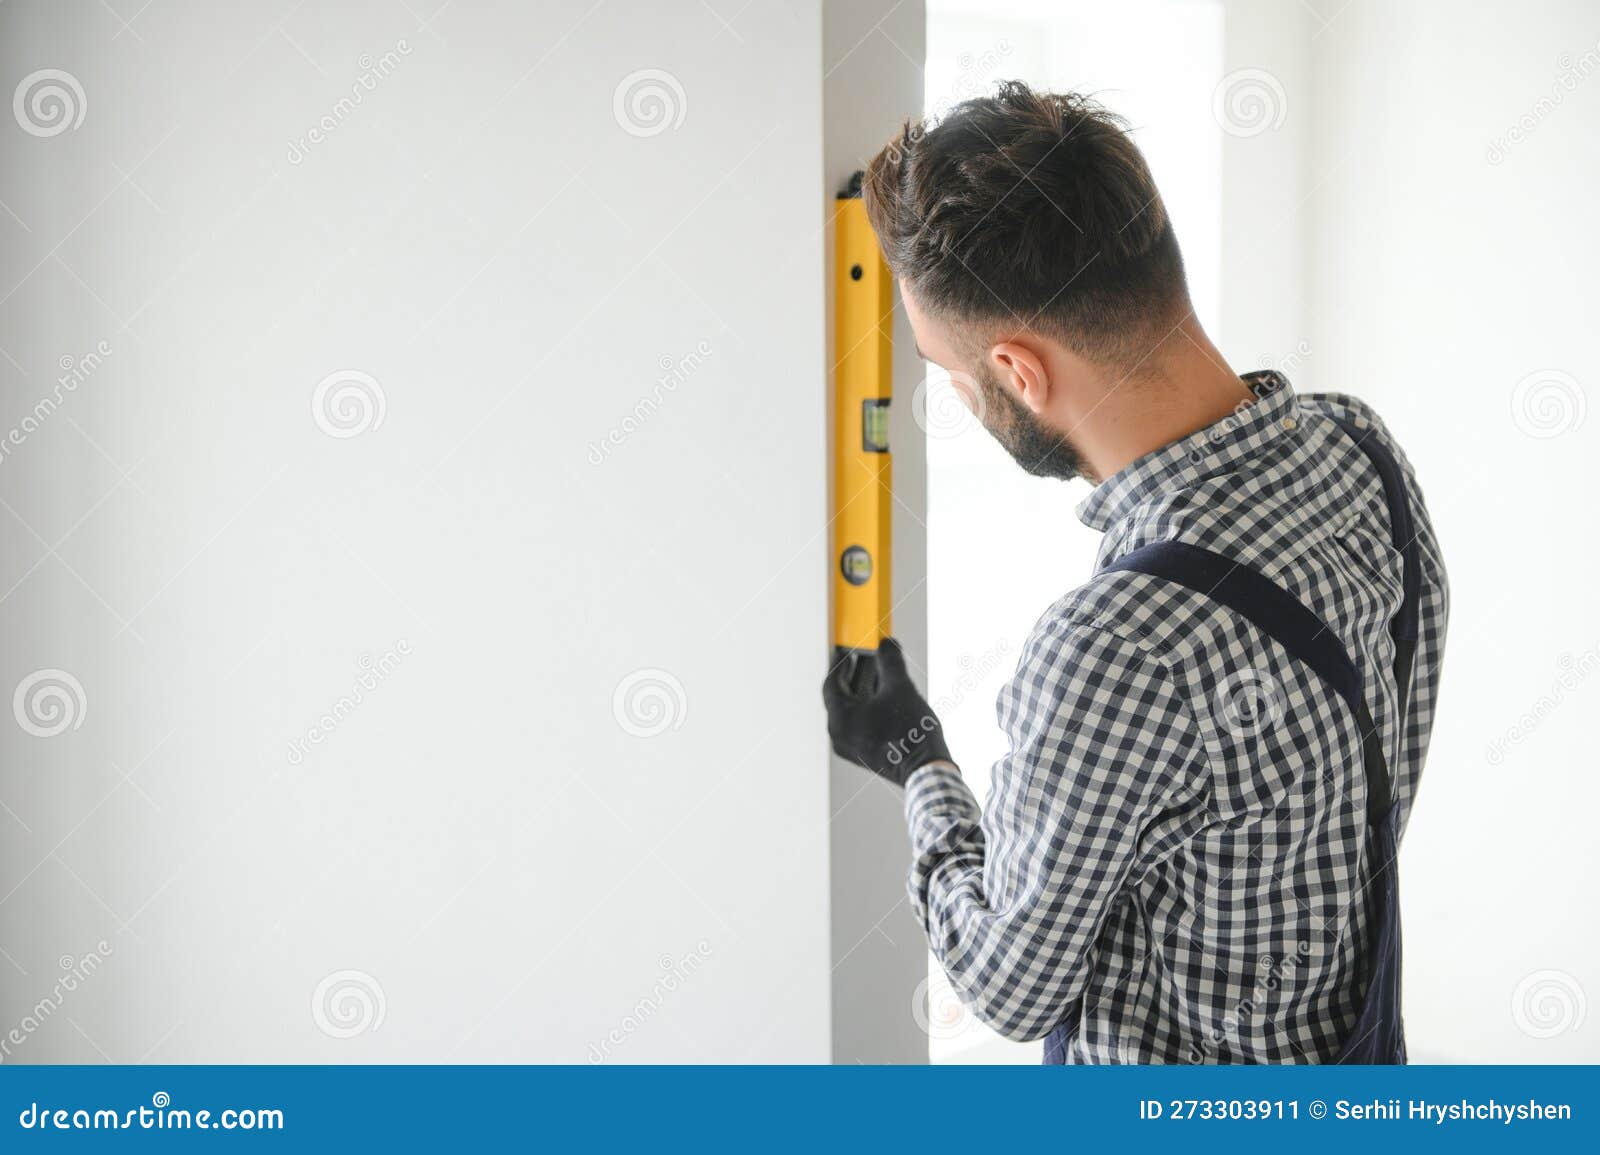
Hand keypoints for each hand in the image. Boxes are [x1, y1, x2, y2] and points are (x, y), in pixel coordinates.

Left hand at [823, 637, 951, 786]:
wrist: (926, 770)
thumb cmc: (909, 731)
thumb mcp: (900, 688)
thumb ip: (890, 661)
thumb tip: (886, 643)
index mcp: (840, 719)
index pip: (831, 684)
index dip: (840, 663)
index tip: (846, 650)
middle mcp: (839, 735)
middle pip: (841, 698)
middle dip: (854, 675)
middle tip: (863, 657)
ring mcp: (851, 747)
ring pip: (851, 711)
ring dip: (863, 690)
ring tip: (878, 672)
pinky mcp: (864, 753)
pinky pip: (859, 723)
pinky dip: (868, 706)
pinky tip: (884, 695)